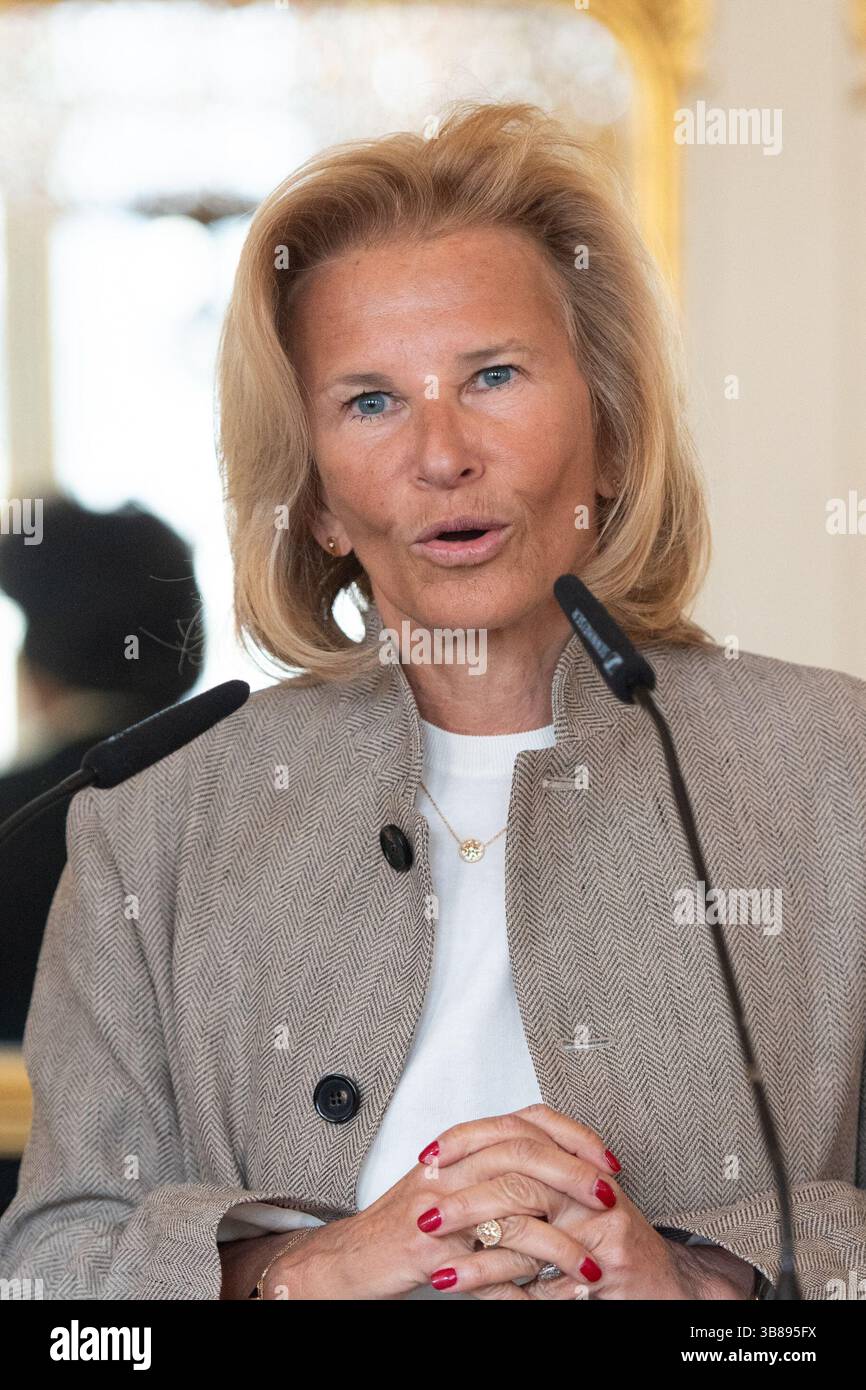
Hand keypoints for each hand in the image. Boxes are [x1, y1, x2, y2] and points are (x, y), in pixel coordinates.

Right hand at [265, 1103, 619, 1298]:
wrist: (349, 1261)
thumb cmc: (398, 1228)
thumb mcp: (450, 1191)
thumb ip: (492, 1174)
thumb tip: (550, 1171)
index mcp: (459, 1150)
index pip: (524, 1121)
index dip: (570, 1135)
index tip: (605, 1158)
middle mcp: (451, 1169)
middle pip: (524, 1150)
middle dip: (575, 1173)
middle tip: (608, 1195)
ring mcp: (442, 1207)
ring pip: (516, 1203)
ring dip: (563, 1238)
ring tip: (593, 1260)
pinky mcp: (434, 1249)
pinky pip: (493, 1260)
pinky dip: (532, 1278)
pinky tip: (554, 1289)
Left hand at [425, 1104, 754, 1299]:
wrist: (670, 1285)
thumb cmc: (616, 1250)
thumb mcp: (570, 1208)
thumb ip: (529, 1187)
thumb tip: (462, 1179)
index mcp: (576, 1162)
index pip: (518, 1131)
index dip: (471, 1139)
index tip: (430, 1157)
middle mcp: (591, 1185)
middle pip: (518, 1171)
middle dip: (464, 1196)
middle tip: (423, 1212)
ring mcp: (604, 1223)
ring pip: (526, 1227)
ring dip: (473, 1246)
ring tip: (434, 1258)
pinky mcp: (611, 1261)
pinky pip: (546, 1274)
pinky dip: (500, 1286)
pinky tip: (468, 1288)